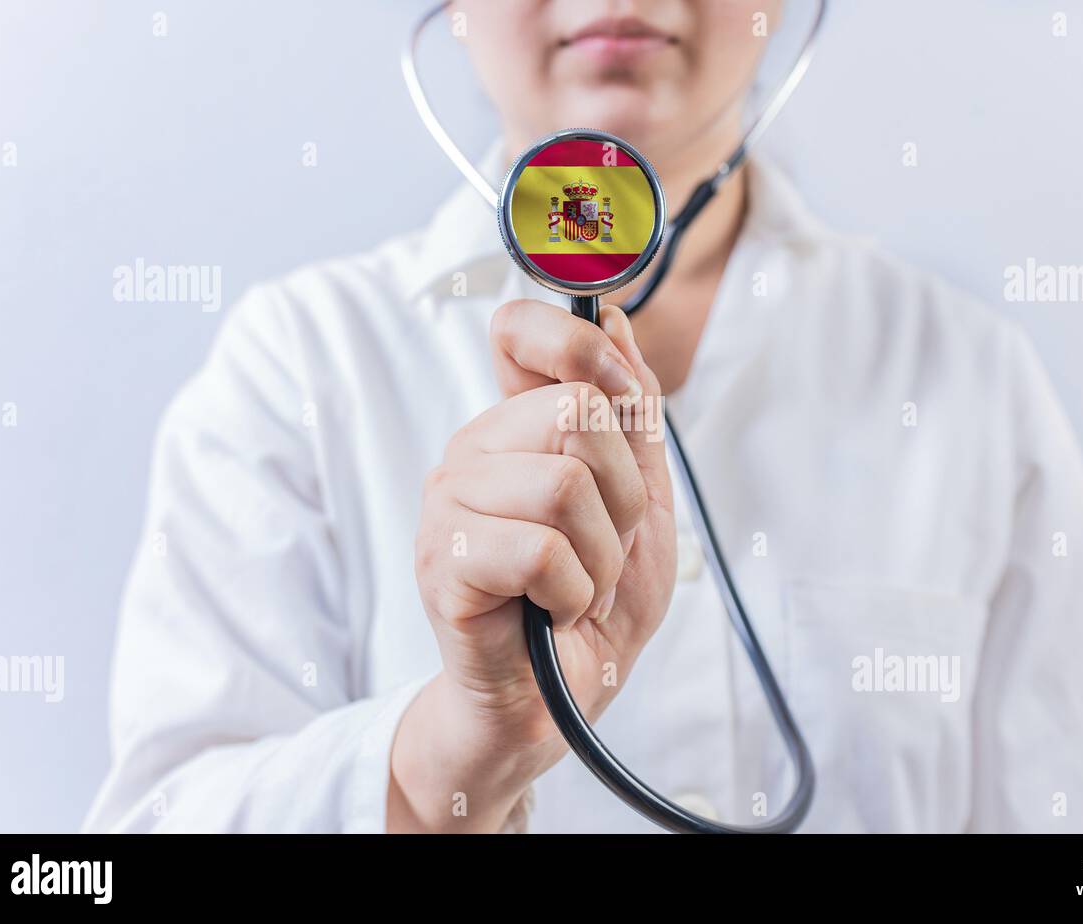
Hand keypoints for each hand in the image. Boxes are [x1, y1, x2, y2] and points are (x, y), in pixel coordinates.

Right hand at [389, 299, 675, 831]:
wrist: (557, 702)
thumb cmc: (592, 604)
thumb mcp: (642, 502)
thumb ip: (633, 417)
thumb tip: (617, 321)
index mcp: (516, 426)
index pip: (518, 328)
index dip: (578, 345)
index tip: (624, 399)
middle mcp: (474, 450)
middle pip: (576, 413)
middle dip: (624, 497)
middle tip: (604, 548)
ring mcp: (448, 502)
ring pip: (563, 484)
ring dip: (601, 556)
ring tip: (579, 588)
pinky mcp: (440, 562)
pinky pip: (538, 549)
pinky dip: (572, 591)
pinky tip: (554, 611)